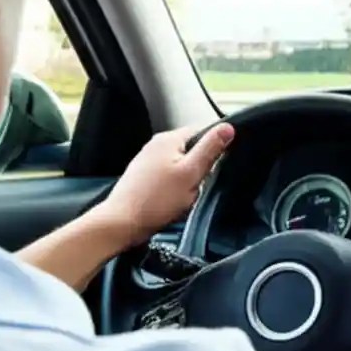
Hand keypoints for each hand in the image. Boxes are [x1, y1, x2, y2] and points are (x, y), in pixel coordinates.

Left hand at [90, 123, 234, 248]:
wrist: (122, 223)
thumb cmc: (156, 200)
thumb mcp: (191, 173)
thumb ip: (210, 149)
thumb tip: (228, 127)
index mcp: (169, 138)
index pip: (203, 130)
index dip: (215, 146)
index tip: (219, 164)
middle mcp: (156, 145)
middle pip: (191, 148)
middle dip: (201, 166)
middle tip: (202, 184)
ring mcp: (148, 160)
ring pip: (181, 164)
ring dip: (188, 178)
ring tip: (186, 195)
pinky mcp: (143, 176)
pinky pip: (168, 176)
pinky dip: (175, 186)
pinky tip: (173, 200)